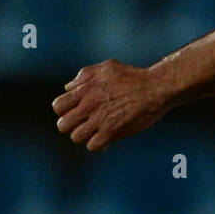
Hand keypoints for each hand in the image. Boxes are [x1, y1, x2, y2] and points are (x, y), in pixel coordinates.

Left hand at [52, 61, 168, 151]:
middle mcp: (89, 105)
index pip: (58, 106)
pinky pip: (93, 146)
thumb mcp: (107, 67)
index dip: (64, 111)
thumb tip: (68, 87)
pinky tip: (107, 138)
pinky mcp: (112, 132)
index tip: (77, 110)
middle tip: (85, 123)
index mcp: (85, 90)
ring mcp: (100, 120)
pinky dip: (98, 144)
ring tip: (96, 131)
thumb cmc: (133, 76)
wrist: (156, 88)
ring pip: (76, 137)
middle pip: (63, 125)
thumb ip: (84, 75)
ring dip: (85, 136)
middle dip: (72, 125)